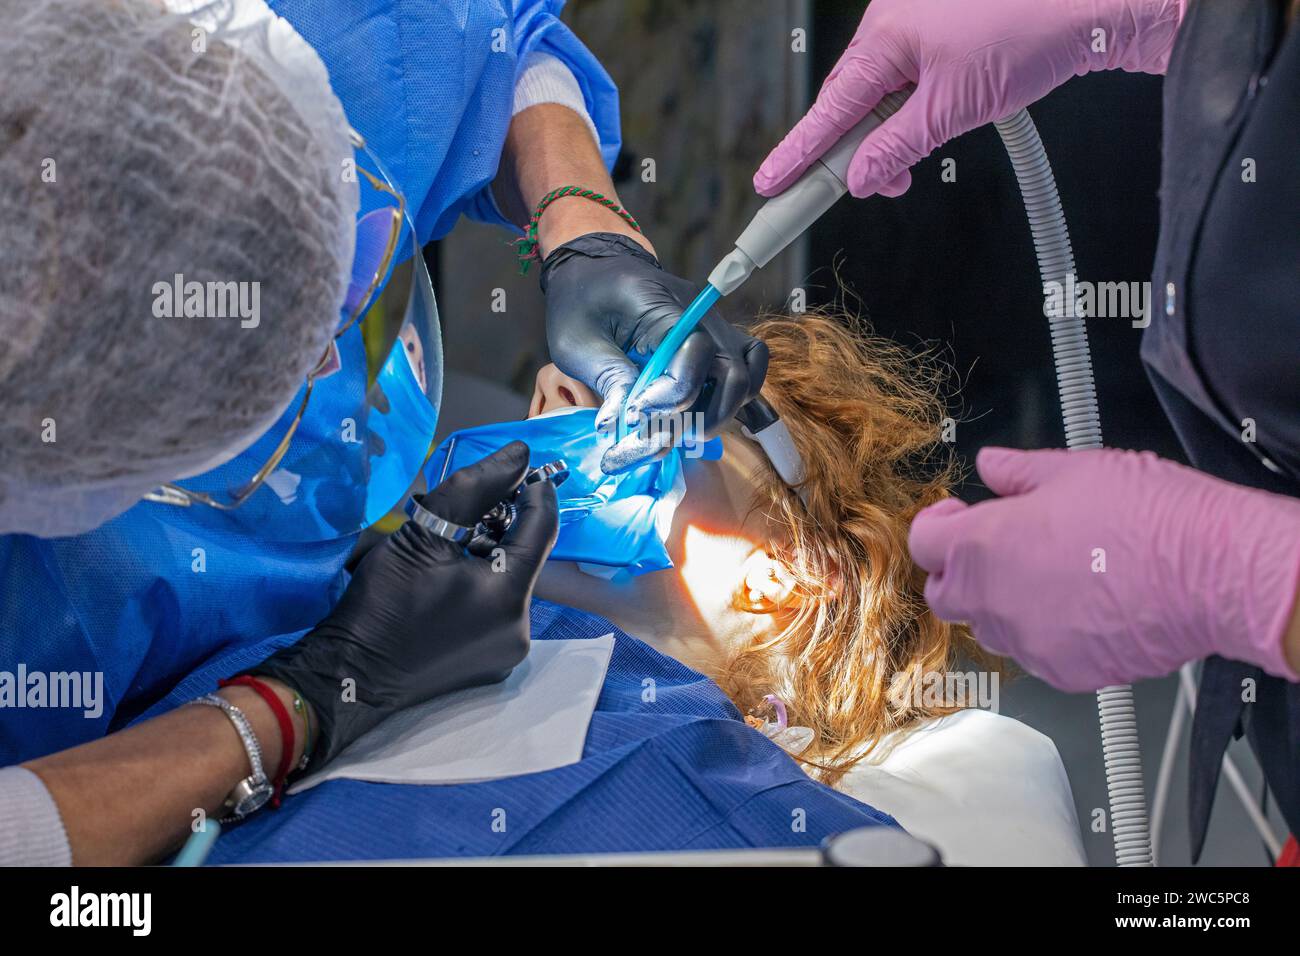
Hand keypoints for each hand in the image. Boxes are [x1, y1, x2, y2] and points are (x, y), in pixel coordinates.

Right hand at [250, 442, 558, 764]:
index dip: (537, 492)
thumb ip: (477, 487)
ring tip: (454, 541)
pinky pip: (501, 609)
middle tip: (473, 505)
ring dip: (493, 555)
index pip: (543, 528)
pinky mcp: (494, 662)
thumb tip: (520, 453)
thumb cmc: (384, 601)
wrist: (351, 675)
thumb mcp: (425, 532)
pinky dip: (486, 586)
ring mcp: (509, 650)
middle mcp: (521, 627)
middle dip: (505, 525)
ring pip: (514, 582)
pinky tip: (452, 578)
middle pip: (527, 556)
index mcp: (510, 595)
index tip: (525, 467)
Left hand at [540, 233, 768, 473]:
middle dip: (702, 416)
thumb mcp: (577, 342)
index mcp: (662, 306)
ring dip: (720, 413)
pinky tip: (701, 417)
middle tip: (662, 438)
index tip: (636, 417)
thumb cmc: (582, 302)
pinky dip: (733, 398)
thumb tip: (619, 425)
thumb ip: (608, 380)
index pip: (694, 352)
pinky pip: (748, 369)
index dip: (672, 394)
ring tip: (682, 433)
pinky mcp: (717, 339)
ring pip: (746, 376)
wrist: (593, 271)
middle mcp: (701, 315)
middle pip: (731, 371)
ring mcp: (714, 326)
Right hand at [754, 0, 1183, 199]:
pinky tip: (926, 131)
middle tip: (854, 192)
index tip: (770, 183)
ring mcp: (920, 17)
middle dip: (851, 152)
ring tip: (904, 168)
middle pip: (851, 101)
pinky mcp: (947, 24)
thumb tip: (861, 177)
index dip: (797, 153)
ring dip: (888, 136)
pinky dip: (911, 112)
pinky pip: (910, 76)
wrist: (1098, 2)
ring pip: (883, 92)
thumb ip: (896, 148)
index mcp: (885, 34)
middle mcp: (895, 19)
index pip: (828, 109)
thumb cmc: (1034, 31)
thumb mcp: (953, 109)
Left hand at [908, 447, 1299, 691]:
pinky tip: (1082, 608)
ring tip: (1048, 577)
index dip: (939, 524)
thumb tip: (992, 467)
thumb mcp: (1072, 469)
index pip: (923, 542)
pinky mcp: (1064, 672)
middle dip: (960, 572)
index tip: (958, 516)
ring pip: (991, 629)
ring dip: (1003, 605)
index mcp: (982, 546)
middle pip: (945, 594)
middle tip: (995, 550)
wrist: (1211, 571)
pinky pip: (1038, 654)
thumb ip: (1018, 471)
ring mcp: (1027, 642)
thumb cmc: (1148, 516)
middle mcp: (993, 600)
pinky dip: (1048, 635)